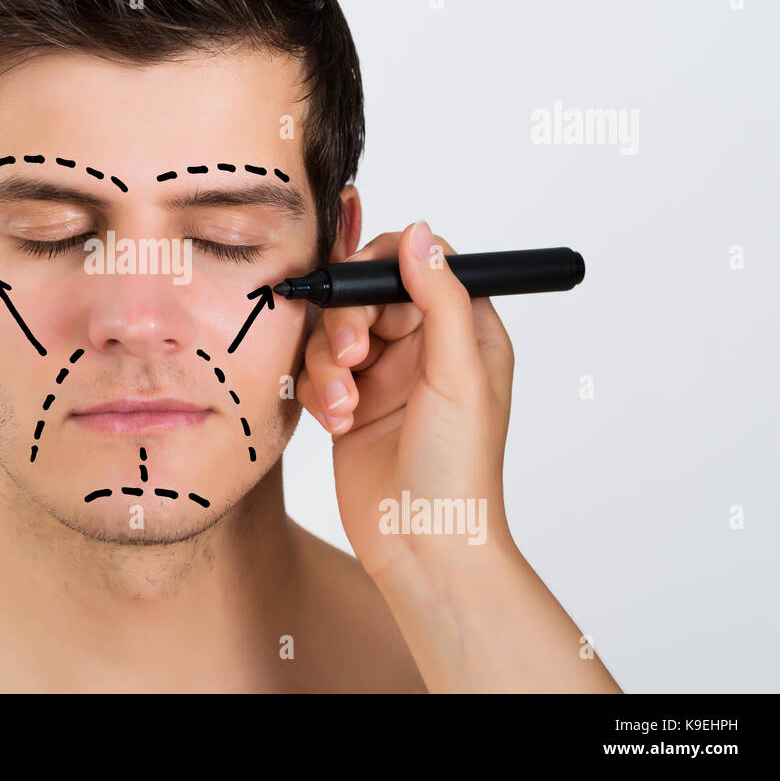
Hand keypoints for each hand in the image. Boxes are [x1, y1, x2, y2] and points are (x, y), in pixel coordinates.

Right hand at [295, 221, 516, 580]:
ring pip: (334, 331)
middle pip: (366, 294)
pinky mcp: (348, 403)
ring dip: (330, 366)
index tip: (363, 286)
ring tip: (346, 406)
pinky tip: (339, 425)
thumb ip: (440, 300)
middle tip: (351, 357)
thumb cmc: (458, 470)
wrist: (422, 546)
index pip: (418, 265)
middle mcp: (422, 347)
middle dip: (349, 322)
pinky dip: (321, 393)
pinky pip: (316, 371)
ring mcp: (382, 375)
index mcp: (463, 331)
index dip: (384, 267)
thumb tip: (421, 234)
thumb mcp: (458, 375)